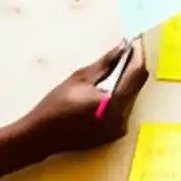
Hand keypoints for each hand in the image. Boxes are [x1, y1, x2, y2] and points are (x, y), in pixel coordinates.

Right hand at [20, 42, 149, 156]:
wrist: (42, 136)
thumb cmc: (57, 105)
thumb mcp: (79, 79)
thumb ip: (105, 64)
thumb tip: (122, 48)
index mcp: (114, 102)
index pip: (136, 74)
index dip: (137, 56)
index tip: (134, 44)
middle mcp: (122, 116)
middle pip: (137, 86)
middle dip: (132, 68)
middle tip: (123, 53)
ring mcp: (120, 127)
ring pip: (132, 97)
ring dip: (126, 82)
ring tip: (112, 71)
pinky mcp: (116, 133)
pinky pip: (125, 109)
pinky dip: (120, 97)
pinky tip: (107, 90)